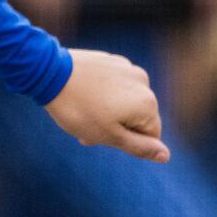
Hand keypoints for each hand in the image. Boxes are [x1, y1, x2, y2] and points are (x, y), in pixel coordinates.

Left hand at [45, 48, 168, 162]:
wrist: (49, 73)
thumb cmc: (78, 109)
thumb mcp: (109, 136)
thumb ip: (140, 147)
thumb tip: (166, 156)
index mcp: (148, 103)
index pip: (150, 135)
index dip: (125, 142)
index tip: (99, 138)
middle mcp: (144, 82)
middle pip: (137, 116)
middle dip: (115, 127)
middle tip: (85, 130)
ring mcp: (127, 67)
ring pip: (124, 100)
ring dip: (108, 111)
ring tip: (82, 112)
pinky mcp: (110, 60)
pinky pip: (113, 84)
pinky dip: (101, 94)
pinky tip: (82, 95)